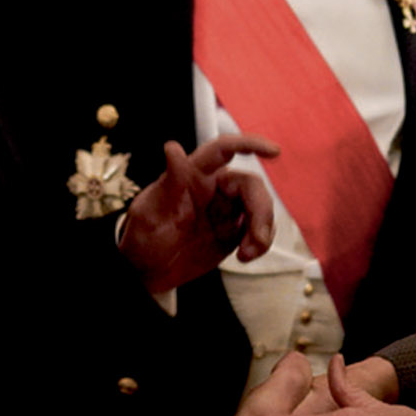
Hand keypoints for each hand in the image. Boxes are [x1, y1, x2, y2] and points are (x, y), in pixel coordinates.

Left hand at [119, 135, 276, 292]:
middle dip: (260, 209)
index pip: (223, 149)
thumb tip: (172, 147)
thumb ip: (168, 182)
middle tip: (256, 239)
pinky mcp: (234, 230)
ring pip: (260, 206)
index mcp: (193, 174)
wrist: (147, 272)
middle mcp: (214, 187)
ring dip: (262, 229)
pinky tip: (246, 255)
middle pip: (250, 185)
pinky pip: (259, 228)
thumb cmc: (142, 237)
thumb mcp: (149, 212)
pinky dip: (261, 241)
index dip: (249, 144)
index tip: (273, 152)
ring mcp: (226, 209)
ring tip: (247, 253)